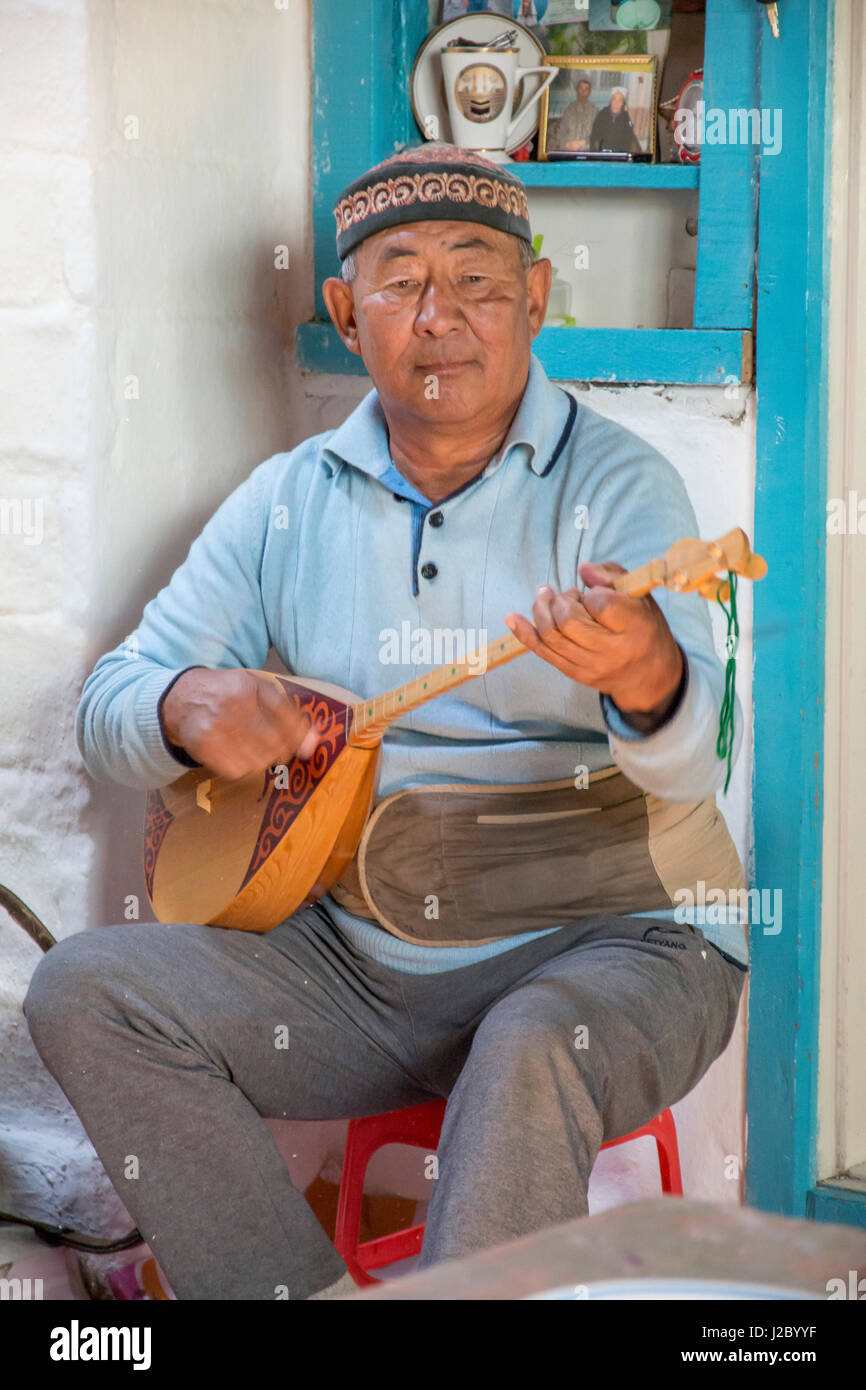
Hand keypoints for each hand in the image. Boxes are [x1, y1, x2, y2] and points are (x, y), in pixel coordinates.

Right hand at [162, 668, 319, 779]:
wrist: (183, 699)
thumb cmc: (227, 693)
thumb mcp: (256, 688)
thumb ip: (287, 711)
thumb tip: (314, 743)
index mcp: (247, 686)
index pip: (284, 713)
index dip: (298, 733)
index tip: (304, 743)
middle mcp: (231, 706)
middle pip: (274, 741)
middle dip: (283, 749)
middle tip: (280, 749)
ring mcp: (215, 728)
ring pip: (258, 760)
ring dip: (264, 759)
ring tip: (256, 749)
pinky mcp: (204, 748)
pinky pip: (238, 770)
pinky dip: (245, 767)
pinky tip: (240, 755)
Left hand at [505, 561, 683, 714]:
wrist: (649, 675)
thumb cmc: (643, 626)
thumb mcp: (640, 595)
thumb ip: (612, 575)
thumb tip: (583, 569)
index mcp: (634, 626)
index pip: (602, 605)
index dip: (592, 593)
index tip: (595, 592)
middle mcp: (612, 650)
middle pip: (569, 621)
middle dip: (562, 600)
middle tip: (569, 594)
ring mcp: (590, 665)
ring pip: (552, 635)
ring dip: (542, 610)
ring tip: (546, 596)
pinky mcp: (574, 673)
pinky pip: (543, 652)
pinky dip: (524, 632)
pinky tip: (512, 618)